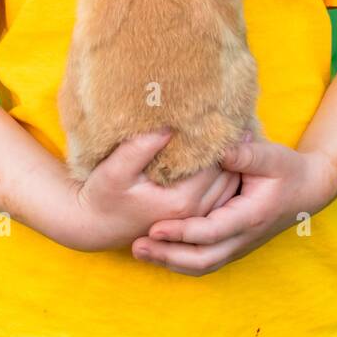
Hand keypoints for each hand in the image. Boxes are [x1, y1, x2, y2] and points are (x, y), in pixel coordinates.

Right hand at [71, 130, 241, 251]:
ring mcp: (197, 218)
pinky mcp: (195, 217)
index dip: (222, 136)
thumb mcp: (115, 169)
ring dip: (235, 161)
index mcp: (181, 200)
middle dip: (233, 147)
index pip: (216, 162)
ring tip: (239, 132)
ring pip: (231, 185)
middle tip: (240, 117)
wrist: (96, 225)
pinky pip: (223, 194)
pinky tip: (227, 153)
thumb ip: (141, 148)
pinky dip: (229, 174)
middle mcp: (195, 212)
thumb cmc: (103, 195)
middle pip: (229, 174)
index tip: (228, 110)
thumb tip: (168, 125)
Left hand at [130, 136, 335, 275]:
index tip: (154, 227)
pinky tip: (158, 252)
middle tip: (136, 246)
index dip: (182, 232)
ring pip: (202, 266)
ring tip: (139, 251)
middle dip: (168, 255)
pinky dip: (180, 261)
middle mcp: (243, 238)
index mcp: (250, 217)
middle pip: (202, 259)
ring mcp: (239, 246)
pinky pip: (204, 262)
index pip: (211, 232)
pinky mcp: (234, 246)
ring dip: (170, 262)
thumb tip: (217, 150)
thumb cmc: (289, 170)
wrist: (309, 191)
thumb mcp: (271, 157)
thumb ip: (244, 154)